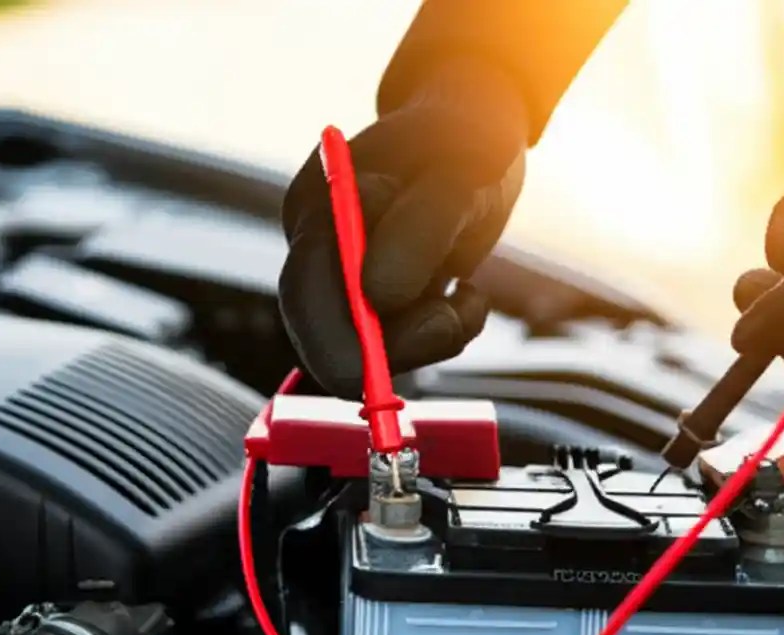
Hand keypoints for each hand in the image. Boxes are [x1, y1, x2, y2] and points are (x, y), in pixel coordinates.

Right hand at [279, 61, 528, 398]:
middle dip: (393, 345)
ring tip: (469, 293)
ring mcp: (347, 277)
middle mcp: (321, 250)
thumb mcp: (459, 171)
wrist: (479, 131)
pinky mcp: (380, 299)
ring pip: (372, 350)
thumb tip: (379, 297)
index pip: (304, 294)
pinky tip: (467, 295)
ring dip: (432, 335)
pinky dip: (447, 332)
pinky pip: (407, 344)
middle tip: (454, 315)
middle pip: (325, 335)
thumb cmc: (467, 138)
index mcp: (317, 209)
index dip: (341, 339)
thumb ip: (419, 229)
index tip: (402, 353)